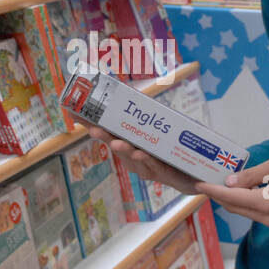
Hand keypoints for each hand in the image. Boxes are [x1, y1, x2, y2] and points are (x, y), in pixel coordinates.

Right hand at [79, 122, 201, 195]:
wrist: (195, 175)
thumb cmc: (172, 150)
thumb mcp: (159, 129)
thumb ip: (145, 115)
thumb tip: (133, 93)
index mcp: (129, 144)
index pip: (107, 131)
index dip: (91, 123)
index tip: (73, 112)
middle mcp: (133, 157)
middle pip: (117, 145)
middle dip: (105, 137)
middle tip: (94, 129)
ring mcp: (146, 167)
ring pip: (133, 158)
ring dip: (125, 150)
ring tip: (118, 142)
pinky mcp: (163, 175)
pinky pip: (153, 166)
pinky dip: (147, 160)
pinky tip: (142, 152)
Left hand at [196, 156, 268, 230]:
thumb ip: (252, 175)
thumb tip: (230, 181)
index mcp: (266, 203)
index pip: (231, 198)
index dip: (213, 191)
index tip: (198, 184)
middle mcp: (266, 218)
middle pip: (234, 208)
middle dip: (218, 196)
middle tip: (205, 182)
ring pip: (244, 212)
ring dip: (231, 200)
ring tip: (219, 185)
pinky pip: (255, 214)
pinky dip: (244, 203)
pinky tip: (240, 191)